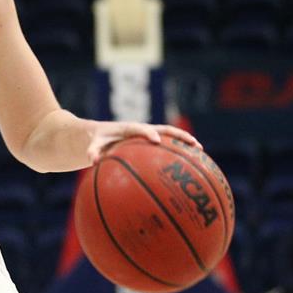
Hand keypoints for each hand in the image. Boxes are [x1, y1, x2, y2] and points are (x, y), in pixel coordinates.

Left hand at [84, 121, 200, 165]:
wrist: (99, 134)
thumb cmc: (96, 140)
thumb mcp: (92, 145)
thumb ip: (93, 151)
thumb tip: (92, 162)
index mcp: (128, 128)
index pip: (140, 128)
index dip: (148, 133)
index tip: (156, 141)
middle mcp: (142, 129)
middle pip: (164, 129)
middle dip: (178, 135)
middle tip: (193, 143)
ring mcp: (149, 135)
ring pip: (170, 137)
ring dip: (184, 142)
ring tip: (200, 151)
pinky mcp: (151, 142)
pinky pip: (167, 147)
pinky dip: (179, 152)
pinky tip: (191, 164)